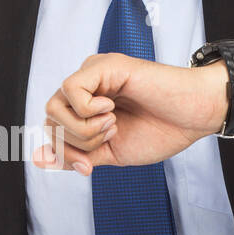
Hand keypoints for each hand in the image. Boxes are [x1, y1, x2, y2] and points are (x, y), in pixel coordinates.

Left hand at [31, 52, 233, 174]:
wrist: (194, 118)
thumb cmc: (162, 131)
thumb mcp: (111, 152)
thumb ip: (76, 155)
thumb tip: (39, 159)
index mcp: (86, 107)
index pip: (52, 129)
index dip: (64, 154)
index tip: (89, 167)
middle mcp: (86, 87)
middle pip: (49, 120)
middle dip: (75, 143)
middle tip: (109, 138)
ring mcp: (93, 74)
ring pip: (54, 106)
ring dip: (82, 129)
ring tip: (112, 125)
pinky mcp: (104, 67)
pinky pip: (71, 91)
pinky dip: (87, 111)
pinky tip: (111, 110)